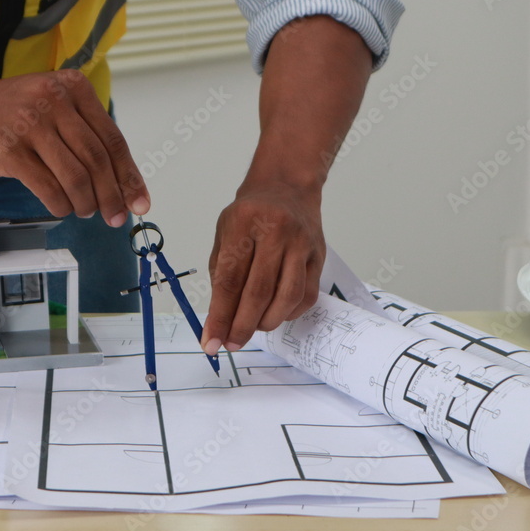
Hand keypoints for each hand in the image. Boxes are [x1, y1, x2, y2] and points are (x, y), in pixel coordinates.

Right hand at [0, 70, 149, 226]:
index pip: (112, 139)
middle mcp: (54, 101)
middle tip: (116, 216)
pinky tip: (62, 208)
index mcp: (73, 87)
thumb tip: (122, 182)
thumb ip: (85, 133)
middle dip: (112, 196)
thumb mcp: (53, 104)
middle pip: (97, 160)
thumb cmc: (12, 111)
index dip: (129, 176)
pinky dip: (61, 205)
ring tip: (84, 210)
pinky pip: (48, 188)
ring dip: (85, 203)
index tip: (140, 201)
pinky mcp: (9, 151)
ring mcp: (30, 125)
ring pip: (75, 177)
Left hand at [201, 184, 324, 352]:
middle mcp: (275, 232)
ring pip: (286, 297)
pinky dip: (287, 313)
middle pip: (258, 292)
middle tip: (231, 344)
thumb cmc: (250, 214)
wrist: (287, 187)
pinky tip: (274, 314)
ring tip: (252, 328)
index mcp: (243, 224)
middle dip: (242, 326)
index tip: (211, 341)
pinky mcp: (319, 255)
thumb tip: (216, 323)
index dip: (220, 316)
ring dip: (266, 322)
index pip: (230, 280)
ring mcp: (301, 243)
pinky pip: (305, 296)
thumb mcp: (224, 234)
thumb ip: (220, 277)